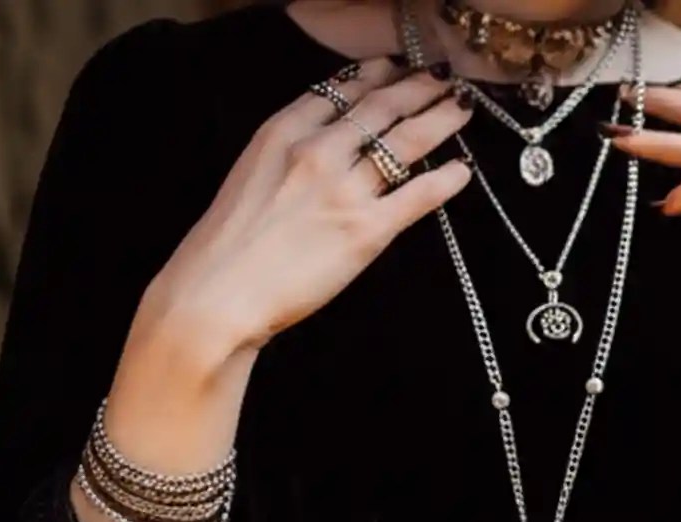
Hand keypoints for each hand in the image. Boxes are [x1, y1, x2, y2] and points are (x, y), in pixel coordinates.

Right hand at [140, 57, 471, 364]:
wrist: (217, 294)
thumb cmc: (227, 245)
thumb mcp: (249, 173)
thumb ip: (287, 150)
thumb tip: (326, 140)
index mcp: (281, 133)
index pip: (340, 91)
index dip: (375, 75)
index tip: (397, 68)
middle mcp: (317, 152)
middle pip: (381, 107)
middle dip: (418, 88)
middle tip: (442, 81)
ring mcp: (344, 190)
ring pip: (407, 141)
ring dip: (440, 120)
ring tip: (461, 109)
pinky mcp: (366, 230)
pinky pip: (418, 195)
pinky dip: (446, 179)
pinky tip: (462, 170)